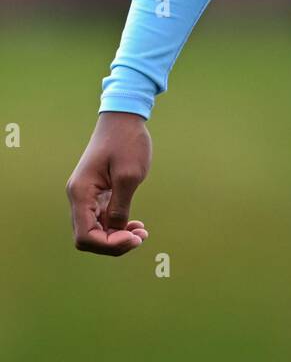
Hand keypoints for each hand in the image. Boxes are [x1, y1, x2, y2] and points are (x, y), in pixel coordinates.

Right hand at [66, 113, 151, 254]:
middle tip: (140, 237)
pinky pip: (101, 218)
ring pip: (95, 230)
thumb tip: (115, 233)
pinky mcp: (96, 192)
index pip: (86, 236)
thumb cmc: (127, 141)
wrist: (123, 117)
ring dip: (116, 236)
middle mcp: (78, 196)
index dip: (109, 244)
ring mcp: (86, 195)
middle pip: (88, 237)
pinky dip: (116, 226)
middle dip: (113, 244)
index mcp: (81, 193)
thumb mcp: (129, 176)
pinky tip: (135, 225)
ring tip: (141, 233)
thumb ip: (120, 207)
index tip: (133, 237)